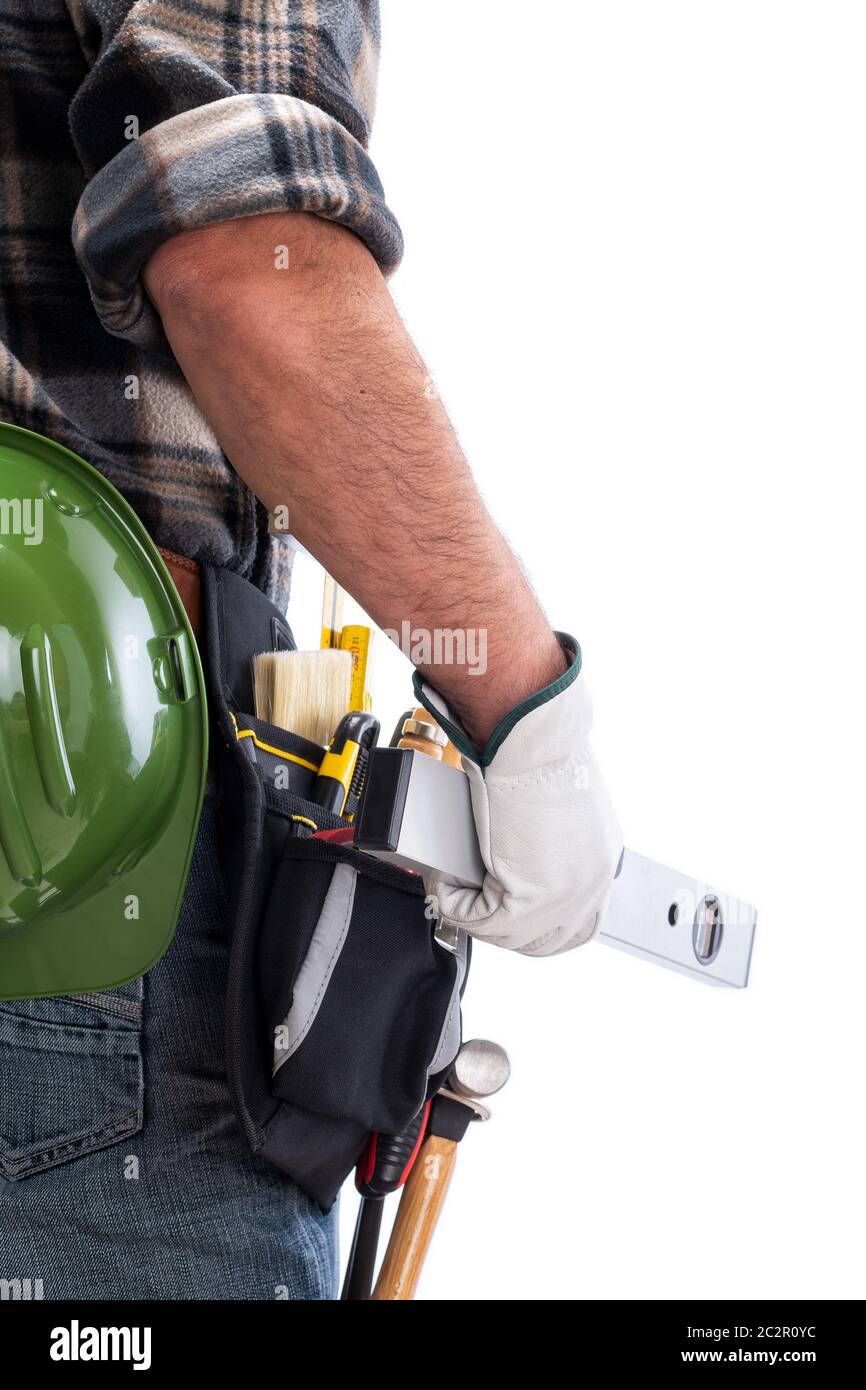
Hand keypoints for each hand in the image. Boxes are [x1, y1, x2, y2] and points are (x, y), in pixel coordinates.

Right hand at [422, 649, 622, 956]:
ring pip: (510, 935)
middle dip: (501, 930)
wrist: (528, 736)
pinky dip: (454, 905)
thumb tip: (509, 850)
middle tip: (467, 903)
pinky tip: (442, 882)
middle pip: (545, 939)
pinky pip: (481, 920)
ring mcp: (565, 896)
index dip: (535, 926)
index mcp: (600, 862)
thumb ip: (543, 838)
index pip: (576, 923)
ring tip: (450, 887)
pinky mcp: (531, 898)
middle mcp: (592, 884)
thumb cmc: (535, 751)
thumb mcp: (552, 805)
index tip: (500, 910)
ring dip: (472, 917)